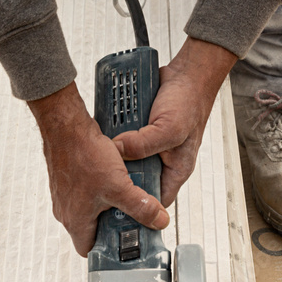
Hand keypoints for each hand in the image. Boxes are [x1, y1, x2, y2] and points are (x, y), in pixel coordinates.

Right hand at [28, 82, 169, 256]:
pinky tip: (112, 177)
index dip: (107, 250)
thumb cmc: (83, 154)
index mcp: (75, 220)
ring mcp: (64, 195)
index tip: (124, 244)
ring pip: (89, 210)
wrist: (66, 126)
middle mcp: (66, 211)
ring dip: (107, 206)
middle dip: (112, 225)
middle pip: (92, 230)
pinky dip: (100, 190)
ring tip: (123, 194)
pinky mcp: (66, 180)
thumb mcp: (119, 186)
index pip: (90, 250)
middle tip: (129, 216)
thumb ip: (141, 206)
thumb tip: (158, 220)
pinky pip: (84, 193)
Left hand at [112, 38, 236, 206]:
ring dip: (112, 160)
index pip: (154, 200)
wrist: (184, 74)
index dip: (137, 207)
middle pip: (134, 183)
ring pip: (124, 163)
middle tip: (97, 181)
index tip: (114, 206)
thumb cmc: (188, 103)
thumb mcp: (169, 128)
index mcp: (175, 170)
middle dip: (117, 181)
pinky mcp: (136, 135)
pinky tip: (98, 141)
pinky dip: (111, 141)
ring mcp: (147, 149)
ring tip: (93, 161)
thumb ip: (144, 144)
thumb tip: (116, 152)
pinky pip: (120, 144)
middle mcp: (160, 162)